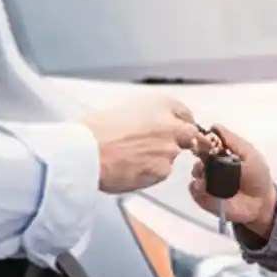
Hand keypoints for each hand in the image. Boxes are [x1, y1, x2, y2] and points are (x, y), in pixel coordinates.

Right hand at [82, 95, 207, 193]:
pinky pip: (162, 172)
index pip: (184, 113)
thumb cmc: (96, 129)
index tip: (175, 128)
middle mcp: (171, 124)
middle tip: (159, 146)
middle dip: (179, 140)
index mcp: (161, 104)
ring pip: (173, 155)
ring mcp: (169, 149)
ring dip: (160, 157)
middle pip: (189, 134)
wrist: (88, 152)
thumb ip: (147, 115)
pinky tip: (131, 169)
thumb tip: (151, 124)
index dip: (179, 122)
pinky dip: (151, 172)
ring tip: (133, 158)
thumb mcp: (124, 108)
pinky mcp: (163, 170)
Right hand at [189, 124, 276, 237]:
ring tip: (207, 174)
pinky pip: (195, 190)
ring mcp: (207, 182)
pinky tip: (205, 186)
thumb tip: (214, 127)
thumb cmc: (257, 176)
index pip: (206, 143)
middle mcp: (211, 166)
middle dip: (199, 155)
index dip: (203, 140)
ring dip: (198, 171)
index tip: (203, 140)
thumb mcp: (249, 153)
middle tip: (204, 156)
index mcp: (221, 154)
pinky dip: (197, 187)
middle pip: (197, 156)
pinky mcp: (204, 198)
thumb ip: (233, 141)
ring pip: (195, 173)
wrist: (261, 202)